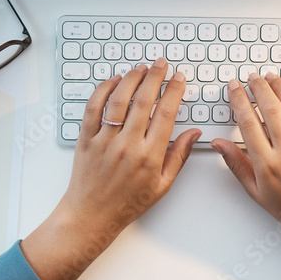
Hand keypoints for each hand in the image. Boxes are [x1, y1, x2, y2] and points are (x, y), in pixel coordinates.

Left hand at [22, 58, 199, 279]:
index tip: (179, 78)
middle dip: (155, 77)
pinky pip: (93, 108)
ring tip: (141, 68)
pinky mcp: (85, 139)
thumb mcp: (162, 185)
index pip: (165, 114)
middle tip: (161, 63)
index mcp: (149, 156)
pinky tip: (114, 81)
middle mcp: (127, 145)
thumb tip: (194, 133)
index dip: (174, 91)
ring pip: (118, 100)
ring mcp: (104, 141)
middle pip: (143, 101)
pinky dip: (103, 90)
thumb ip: (179, 156)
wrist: (92, 216)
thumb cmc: (128, 203)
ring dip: (131, 79)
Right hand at [211, 72, 280, 279]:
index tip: (234, 87)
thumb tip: (218, 143)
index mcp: (267, 164)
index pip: (248, 122)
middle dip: (257, 87)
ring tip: (270, 77)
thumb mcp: (256, 191)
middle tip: (251, 77)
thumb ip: (236, 164)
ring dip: (279, 87)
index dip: (238, 100)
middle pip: (269, 108)